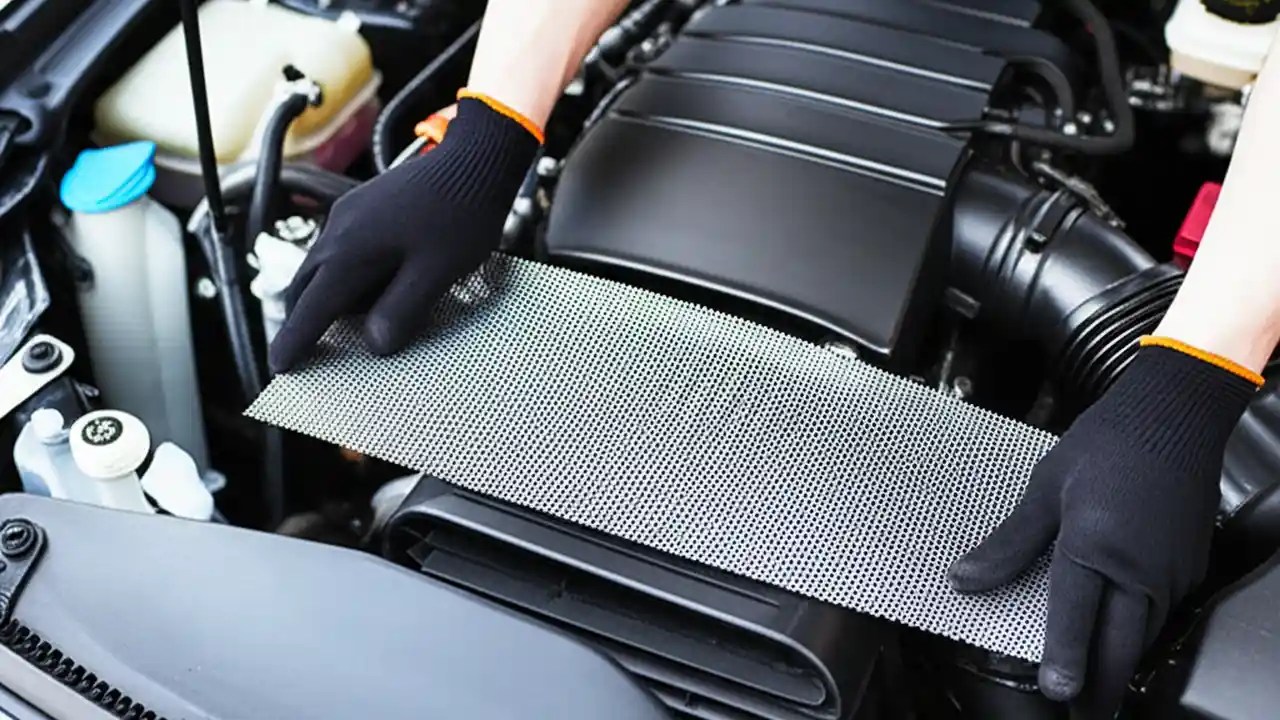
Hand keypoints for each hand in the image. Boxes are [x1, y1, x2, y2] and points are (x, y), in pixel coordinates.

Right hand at [268, 96, 538, 372]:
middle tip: (313, 351)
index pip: (312, 308)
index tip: (279, 366)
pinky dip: (349, 276)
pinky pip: (342, 250)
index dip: (295, 340)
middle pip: (308, 288)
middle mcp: (339, 232)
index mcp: (351, 252)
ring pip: (324, 268)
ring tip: (362, 320)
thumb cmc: (460, 216)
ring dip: (332, 296)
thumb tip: (374, 344)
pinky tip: (380, 284)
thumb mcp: (436, 272)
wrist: (473, 159)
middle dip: (307, 320)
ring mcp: (348, 216)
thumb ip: (401, 309)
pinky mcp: (363, 207)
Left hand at [949, 344, 1257, 717]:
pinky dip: (1140, 629)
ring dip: (1120, 660)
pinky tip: (1121, 632)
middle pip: (1121, 645)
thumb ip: (1008, 543)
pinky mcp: (1190, 566)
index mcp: (1096, 546)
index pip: (1075, 619)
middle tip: (1080, 710)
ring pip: (1145, 633)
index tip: (1055, 691)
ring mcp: (1171, 570)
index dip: (1064, 660)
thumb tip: (964, 578)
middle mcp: (1140, 567)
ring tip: (1094, 681)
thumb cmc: (1108, 442)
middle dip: (1100, 685)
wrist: (1173, 413)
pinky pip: (1163, 612)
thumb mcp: (1044, 489)